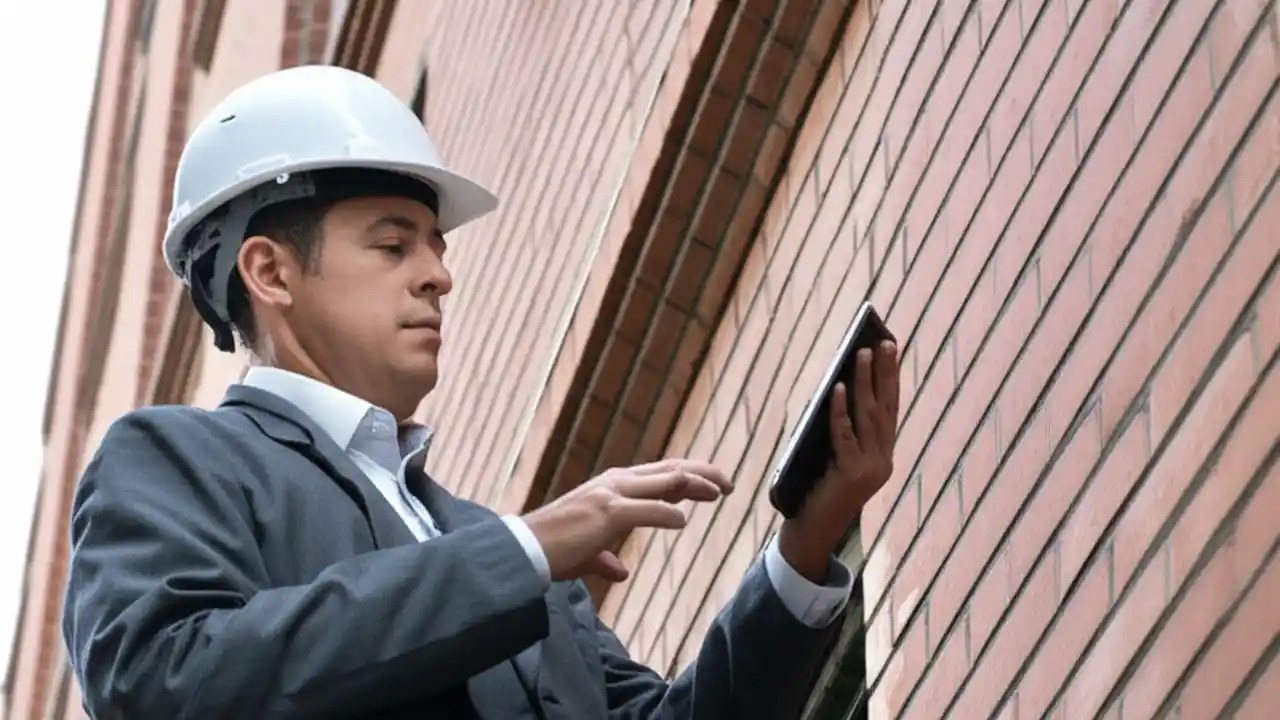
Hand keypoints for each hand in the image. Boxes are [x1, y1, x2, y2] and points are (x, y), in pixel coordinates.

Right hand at [522, 459, 731, 581]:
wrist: (526, 551)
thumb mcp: (587, 553)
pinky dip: (667, 514)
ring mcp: (610, 495)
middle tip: (728, 483)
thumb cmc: (554, 550)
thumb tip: (621, 571)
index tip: (715, 486)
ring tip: (719, 492)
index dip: (690, 477)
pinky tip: (682, 522)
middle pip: (670, 470)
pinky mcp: (606, 513)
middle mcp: (615, 483)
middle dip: (702, 474)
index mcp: (612, 487)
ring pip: (664, 481)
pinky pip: (647, 510)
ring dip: (695, 485)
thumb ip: (606, 558)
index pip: (660, 475)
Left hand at [779, 340, 900, 580]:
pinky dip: (840, 410)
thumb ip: (843, 430)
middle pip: (884, 409)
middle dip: (884, 373)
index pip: (890, 410)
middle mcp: (883, 461)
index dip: (891, 379)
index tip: (891, 348)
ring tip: (861, 355)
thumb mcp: (836, 456)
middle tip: (882, 343)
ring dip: (864, 383)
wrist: (811, 531)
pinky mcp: (851, 475)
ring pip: (867, 417)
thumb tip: (839, 385)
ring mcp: (870, 469)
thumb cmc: (817, 490)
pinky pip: (844, 435)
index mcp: (883, 456)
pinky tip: (838, 387)